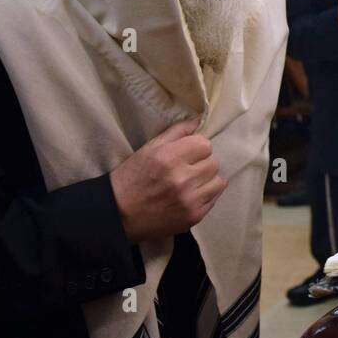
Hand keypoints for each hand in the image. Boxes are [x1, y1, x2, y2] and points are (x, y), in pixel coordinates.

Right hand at [109, 119, 226, 240]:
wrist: (119, 214)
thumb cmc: (132, 178)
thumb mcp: (148, 148)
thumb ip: (176, 132)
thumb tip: (198, 121)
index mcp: (169, 158)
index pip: (205, 144)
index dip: (196, 148)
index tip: (188, 153)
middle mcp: (182, 179)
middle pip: (213, 163)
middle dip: (202, 164)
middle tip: (188, 169)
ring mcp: (190, 200)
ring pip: (218, 181)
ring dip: (207, 180)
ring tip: (192, 182)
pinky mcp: (194, 216)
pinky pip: (215, 199)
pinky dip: (206, 195)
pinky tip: (191, 195)